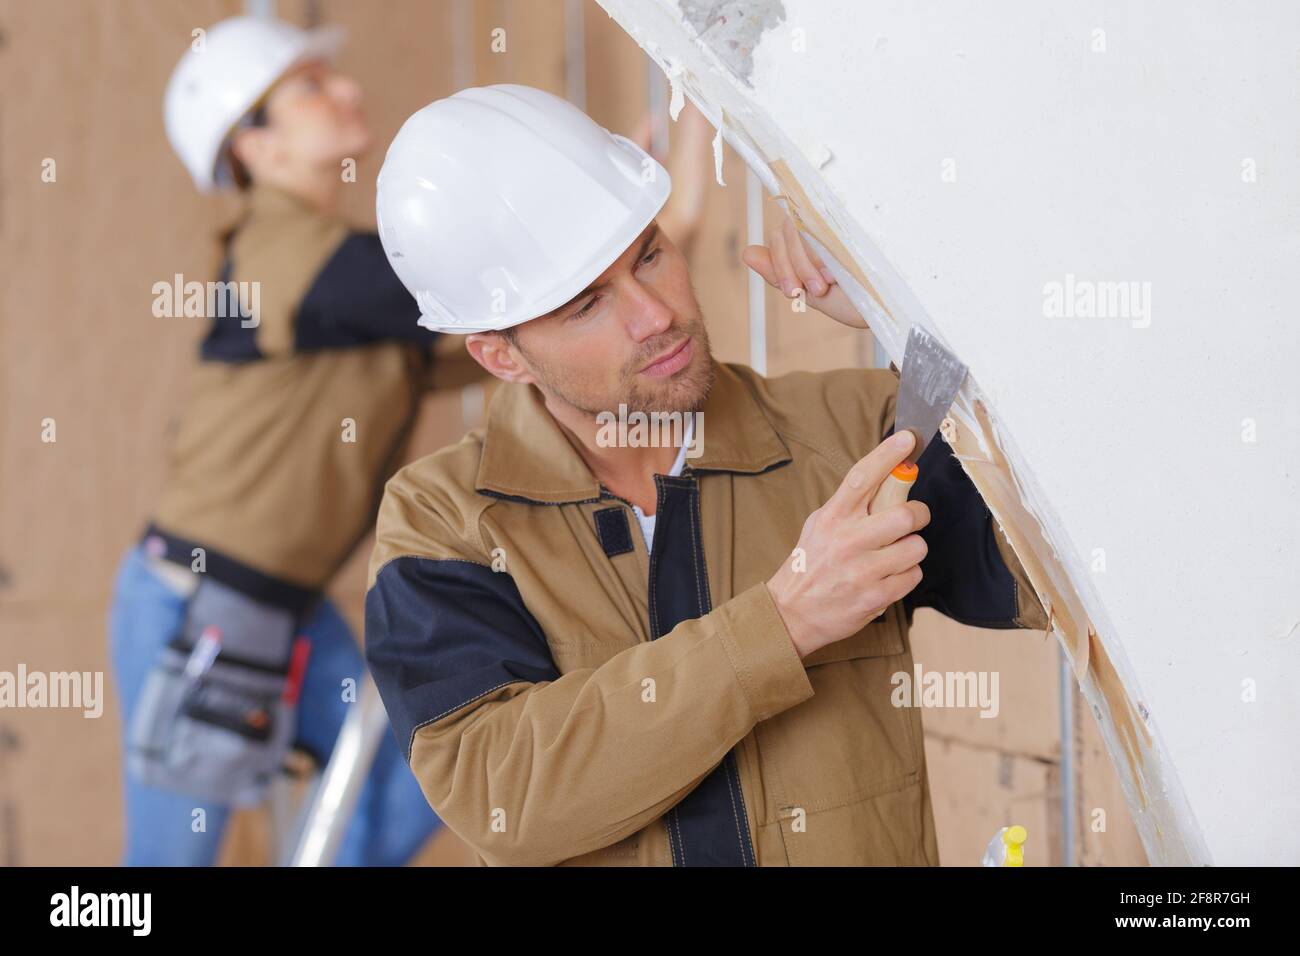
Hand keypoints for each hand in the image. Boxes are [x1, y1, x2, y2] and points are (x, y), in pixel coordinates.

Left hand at [742, 210, 868, 329]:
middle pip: (786, 231)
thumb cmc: (856, 300)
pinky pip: (826, 226)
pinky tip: (837, 269)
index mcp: (810, 241)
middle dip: (793, 266)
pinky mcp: (856, 222)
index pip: (779, 236)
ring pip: (803, 228)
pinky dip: (825, 251)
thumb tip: (748, 252)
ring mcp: (839, 223)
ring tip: (830, 283)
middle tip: (815, 290)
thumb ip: (782, 275)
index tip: (794, 293)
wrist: (893, 308)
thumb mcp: (813, 294)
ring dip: (808, 262)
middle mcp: (821, 227)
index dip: (780, 264)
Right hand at [766, 430, 929, 658]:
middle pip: (905, 514)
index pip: (863, 478)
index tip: (908, 439)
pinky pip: (913, 576)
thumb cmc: (808, 565)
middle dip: (918, 515)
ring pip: (916, 547)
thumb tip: (887, 479)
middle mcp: (848, 541)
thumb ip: (849, 506)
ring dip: (912, 549)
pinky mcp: (875, 597)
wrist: (790, 613)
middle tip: (912, 519)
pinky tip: (888, 577)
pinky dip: (907, 575)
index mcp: (833, 517)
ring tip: (895, 555)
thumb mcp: (819, 526)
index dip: (888, 455)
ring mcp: (862, 570)